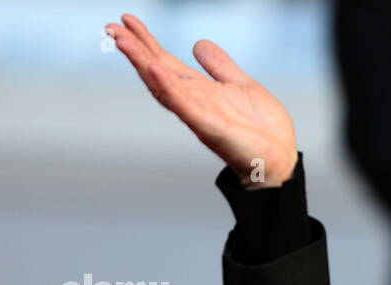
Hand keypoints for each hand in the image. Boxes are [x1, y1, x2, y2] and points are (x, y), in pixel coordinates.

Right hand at [107, 13, 297, 187]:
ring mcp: (199, 114)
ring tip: (122, 41)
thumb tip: (198, 44)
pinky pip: (184, 105)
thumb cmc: (263, 129)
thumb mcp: (242, 85)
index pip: (166, 61)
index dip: (147, 41)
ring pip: (163, 85)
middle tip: (110, 27)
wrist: (281, 158)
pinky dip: (169, 87)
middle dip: (134, 49)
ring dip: (142, 62)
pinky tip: (154, 68)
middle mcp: (193, 101)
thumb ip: (220, 67)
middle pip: (157, 71)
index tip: (127, 20)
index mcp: (200, 90)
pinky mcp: (210, 127)